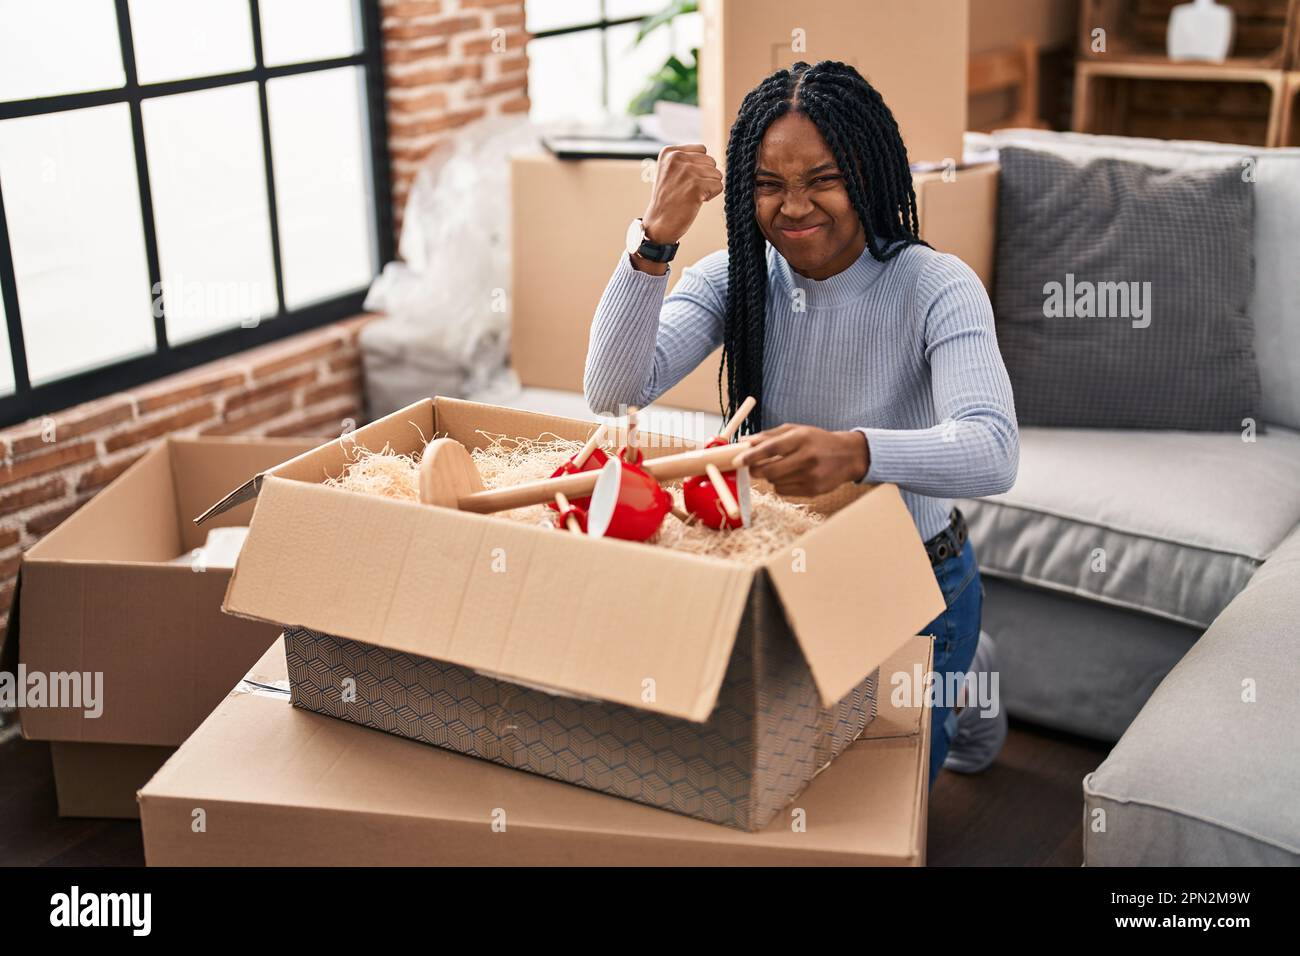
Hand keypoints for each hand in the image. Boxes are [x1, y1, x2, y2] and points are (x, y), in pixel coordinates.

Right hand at [641, 144, 722, 245]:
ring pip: (717, 174)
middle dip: (705, 177)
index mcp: (669, 152)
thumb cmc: (668, 200)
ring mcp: (687, 171)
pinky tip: (695, 201)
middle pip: (711, 162)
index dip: (699, 167)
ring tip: (690, 195)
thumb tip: (714, 159)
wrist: (658, 223)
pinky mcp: (696, 185)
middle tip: (687, 190)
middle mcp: (677, 158)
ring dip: (708, 187)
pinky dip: (710, 196)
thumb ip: (687, 160)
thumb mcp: (671, 171)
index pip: (702, 150)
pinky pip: (719, 186)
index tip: (684, 180)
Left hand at [733, 424, 868, 496]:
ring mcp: (811, 476)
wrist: (848, 456)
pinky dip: (781, 484)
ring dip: (770, 476)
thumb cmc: (817, 440)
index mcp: (802, 438)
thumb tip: (744, 442)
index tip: (736, 460)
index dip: (751, 455)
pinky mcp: (813, 490)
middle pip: (770, 470)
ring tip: (781, 467)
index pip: (771, 448)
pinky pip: (783, 491)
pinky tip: (792, 476)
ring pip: (775, 482)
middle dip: (755, 470)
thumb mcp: (796, 431)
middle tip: (752, 467)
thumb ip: (769, 436)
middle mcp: (808, 457)